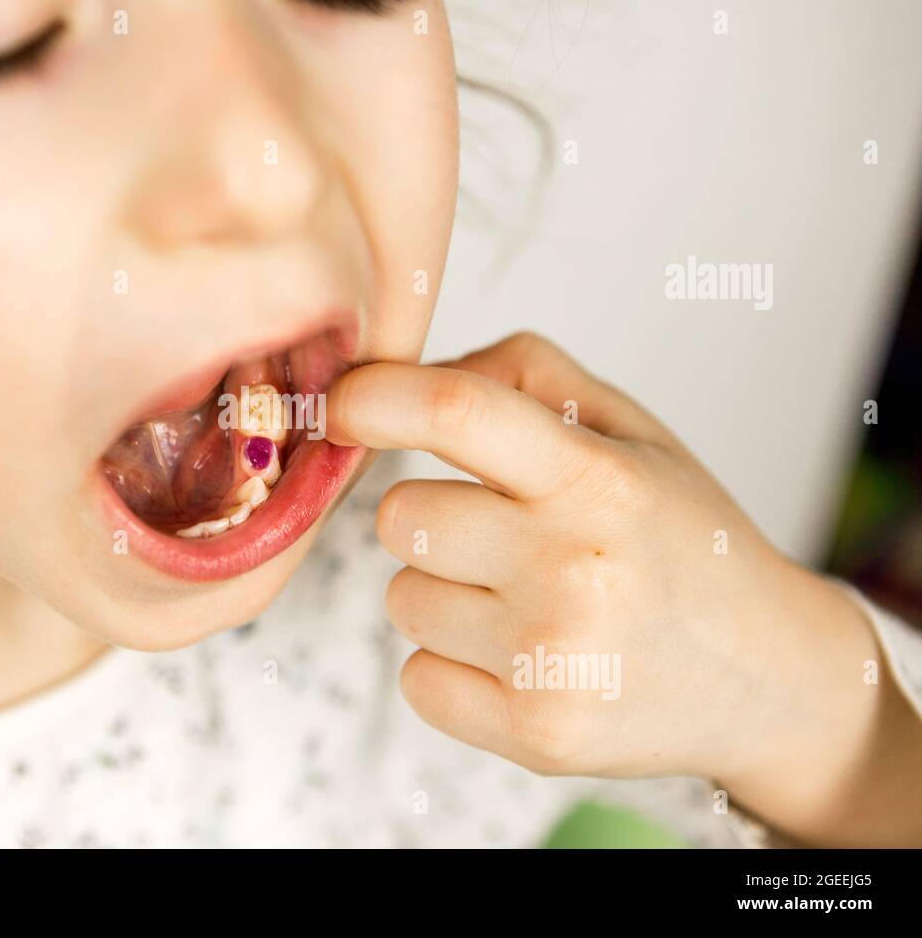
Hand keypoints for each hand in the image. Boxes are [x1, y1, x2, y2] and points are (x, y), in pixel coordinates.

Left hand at [326, 332, 921, 844]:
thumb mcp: (629, 430)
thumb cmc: (680, 537)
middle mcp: (573, 568)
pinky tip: (519, 657)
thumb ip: (520, 375)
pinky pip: (417, 678)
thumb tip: (403, 379)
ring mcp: (551, 660)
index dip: (376, 398)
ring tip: (526, 600)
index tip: (341, 406)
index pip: (457, 412)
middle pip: (400, 518)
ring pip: (401, 600)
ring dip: (442, 594)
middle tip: (495, 534)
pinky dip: (452, 666)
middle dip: (427, 517)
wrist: (766, 674)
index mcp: (598, 479)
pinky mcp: (534, 733)